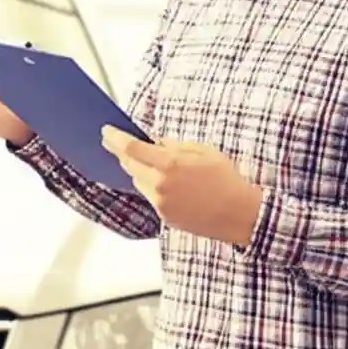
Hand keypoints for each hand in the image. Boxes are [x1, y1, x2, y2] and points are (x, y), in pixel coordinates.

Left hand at [101, 126, 262, 245]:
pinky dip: (152, 186)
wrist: (241, 214)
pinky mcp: (165, 217)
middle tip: (116, 142)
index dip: (115, 138)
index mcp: (169, 164)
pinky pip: (150, 197)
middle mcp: (160, 185)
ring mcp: (161, 203)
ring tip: (150, 162)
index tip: (106, 131)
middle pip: (129, 165)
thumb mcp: (203, 150)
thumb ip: (174, 145)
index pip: (131, 149)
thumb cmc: (226, 179)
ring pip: (138, 181)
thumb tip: (154, 142)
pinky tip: (167, 183)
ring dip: (139, 170)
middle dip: (122, 153)